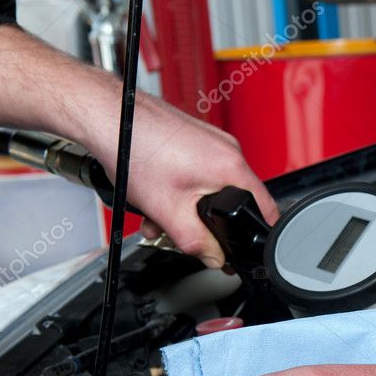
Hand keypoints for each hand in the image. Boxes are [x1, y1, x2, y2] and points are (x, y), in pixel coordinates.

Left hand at [82, 93, 280, 268]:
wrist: (110, 117)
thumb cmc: (135, 150)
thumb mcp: (168, 211)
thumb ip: (197, 242)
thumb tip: (213, 258)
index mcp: (232, 166)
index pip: (265, 209)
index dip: (257, 235)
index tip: (244, 249)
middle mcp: (227, 150)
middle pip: (232, 201)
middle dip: (206, 224)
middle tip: (183, 234)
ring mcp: (212, 141)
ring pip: (210, 188)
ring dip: (187, 208)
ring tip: (159, 215)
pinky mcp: (195, 138)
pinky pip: (198, 172)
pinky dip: (180, 189)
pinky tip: (157, 194)